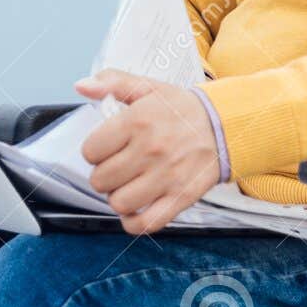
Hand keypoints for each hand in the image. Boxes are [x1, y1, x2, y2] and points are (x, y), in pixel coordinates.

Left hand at [74, 69, 221, 235]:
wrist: (225, 125)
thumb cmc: (182, 109)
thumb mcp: (147, 87)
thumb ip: (112, 82)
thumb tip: (81, 87)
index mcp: (138, 121)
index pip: (91, 150)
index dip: (93, 151)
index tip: (105, 149)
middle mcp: (151, 150)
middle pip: (101, 180)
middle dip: (103, 174)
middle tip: (116, 167)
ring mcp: (166, 177)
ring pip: (119, 203)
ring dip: (117, 197)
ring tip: (127, 185)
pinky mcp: (180, 198)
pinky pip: (145, 223)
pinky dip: (134, 222)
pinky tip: (135, 208)